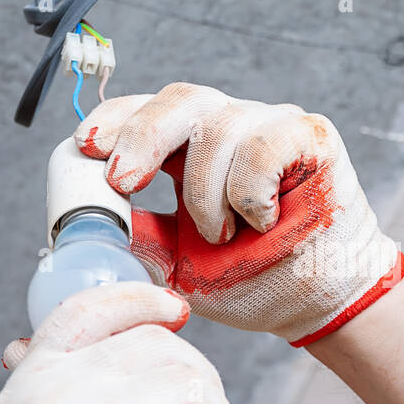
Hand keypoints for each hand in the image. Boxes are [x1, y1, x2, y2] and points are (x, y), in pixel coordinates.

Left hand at [74, 83, 403, 345]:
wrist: (317, 304)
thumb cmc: (253, 280)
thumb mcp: (179, 264)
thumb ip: (139, 236)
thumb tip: (88, 219)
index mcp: (192, 149)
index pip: (146, 112)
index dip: (114, 121)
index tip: (86, 149)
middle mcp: (231, 127)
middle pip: (179, 99)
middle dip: (141, 136)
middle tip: (123, 182)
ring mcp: (272, 125)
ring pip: (218, 128)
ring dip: (206, 194)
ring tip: (222, 235)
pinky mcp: (311, 136)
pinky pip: (261, 146)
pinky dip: (249, 193)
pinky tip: (262, 220)